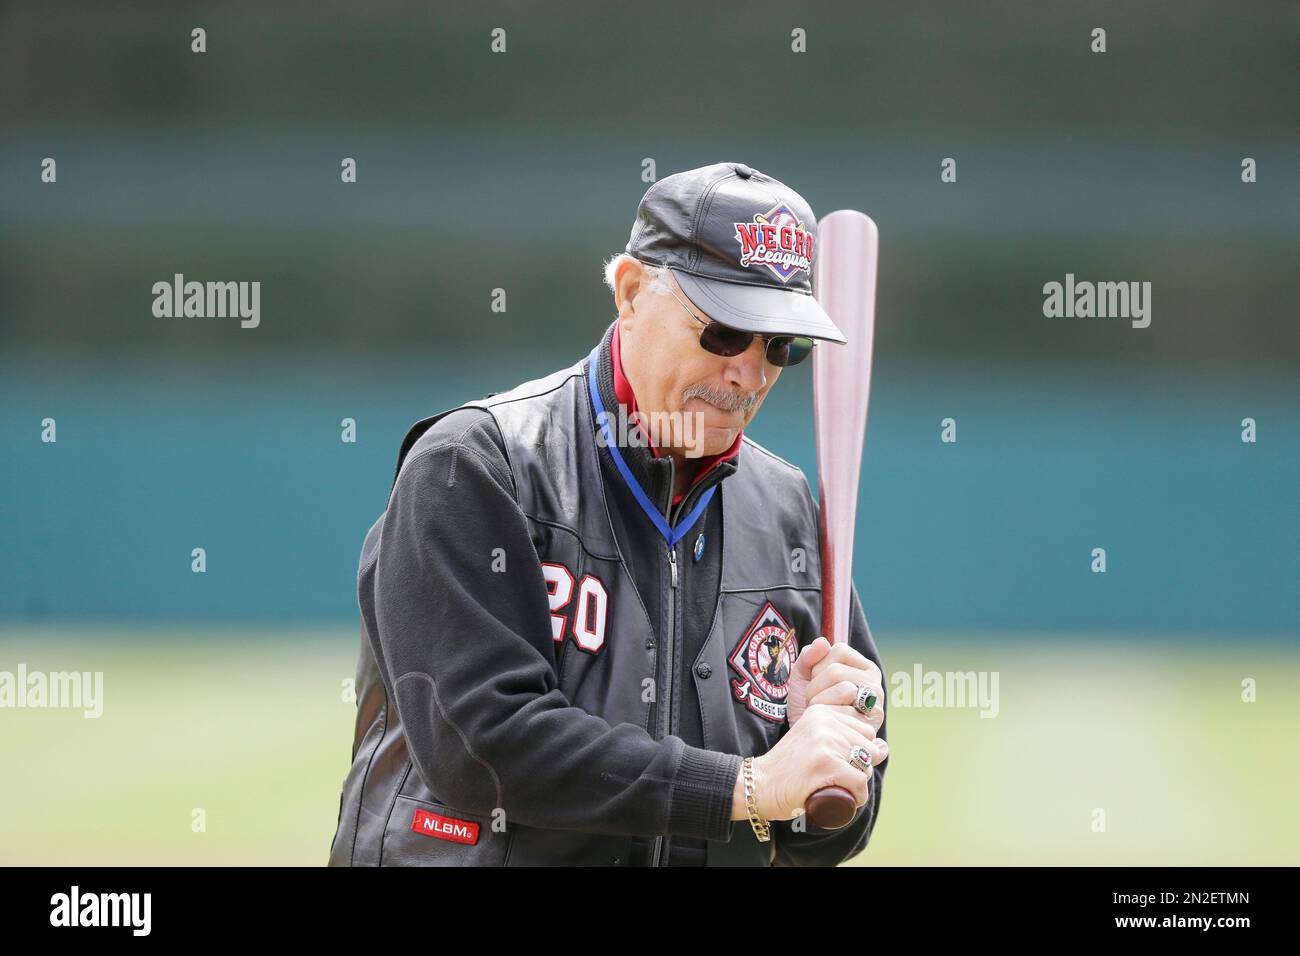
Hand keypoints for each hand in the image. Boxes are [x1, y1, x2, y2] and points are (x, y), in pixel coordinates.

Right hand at [732, 703, 887, 821]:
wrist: (759, 785)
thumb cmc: (789, 769)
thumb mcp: (816, 742)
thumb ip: (846, 738)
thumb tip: (884, 746)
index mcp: (822, 711)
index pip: (865, 729)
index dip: (856, 751)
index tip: (833, 761)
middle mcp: (824, 721)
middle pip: (868, 747)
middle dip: (859, 766)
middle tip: (834, 777)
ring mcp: (825, 741)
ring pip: (865, 765)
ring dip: (857, 782)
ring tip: (836, 786)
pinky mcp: (825, 763)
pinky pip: (859, 781)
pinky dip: (857, 796)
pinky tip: (843, 798)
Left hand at [785, 636, 883, 733]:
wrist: (810, 739)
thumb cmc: (808, 705)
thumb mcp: (802, 677)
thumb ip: (808, 657)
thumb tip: (822, 642)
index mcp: (862, 667)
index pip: (839, 650)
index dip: (818, 665)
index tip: (814, 681)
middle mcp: (873, 683)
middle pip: (836, 671)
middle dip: (815, 687)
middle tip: (814, 701)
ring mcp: (875, 705)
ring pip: (843, 689)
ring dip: (820, 703)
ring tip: (819, 711)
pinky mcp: (871, 726)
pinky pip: (845, 713)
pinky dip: (828, 717)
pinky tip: (827, 722)